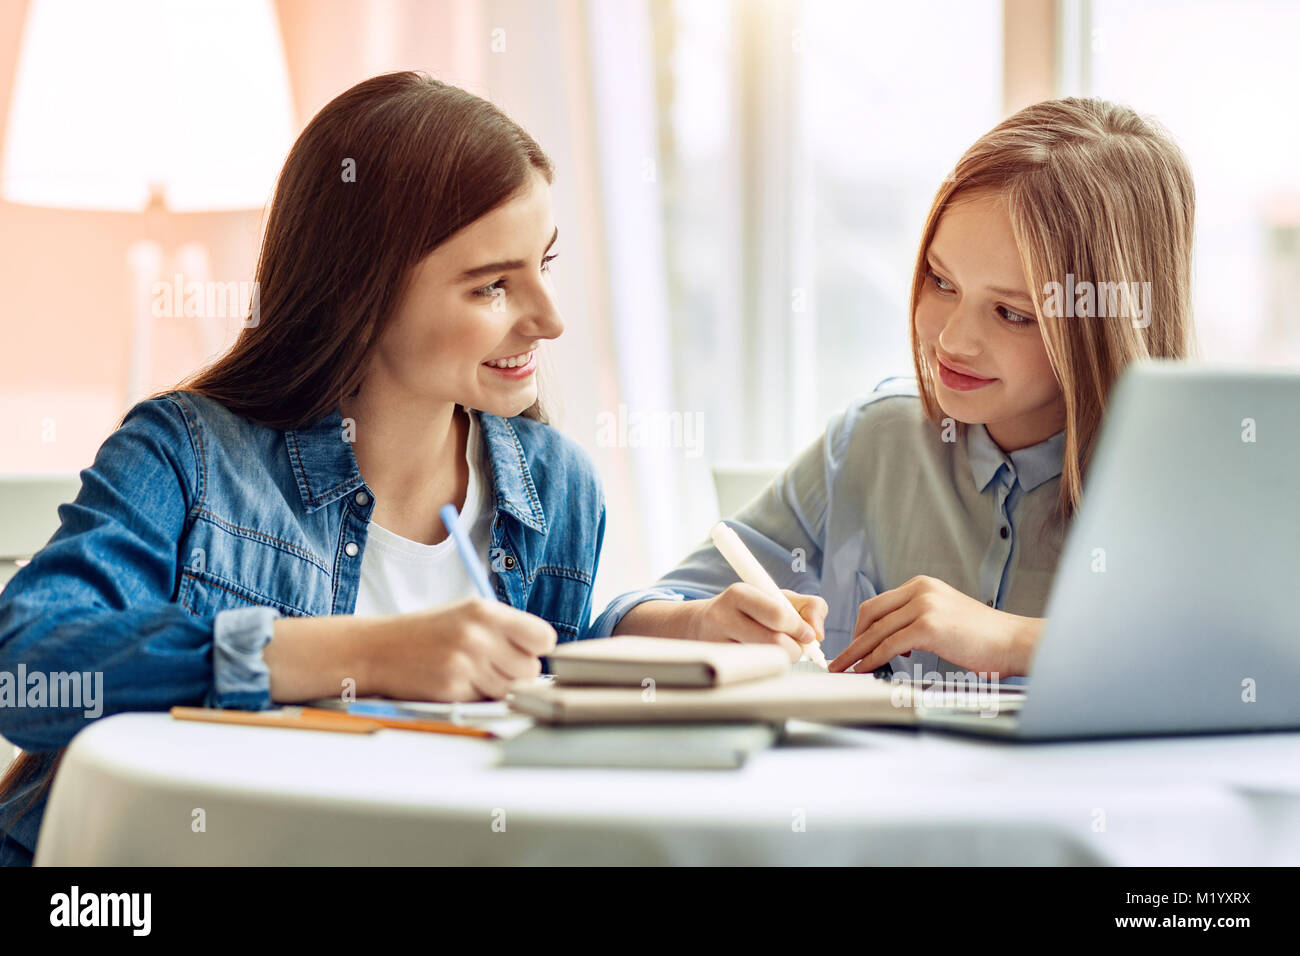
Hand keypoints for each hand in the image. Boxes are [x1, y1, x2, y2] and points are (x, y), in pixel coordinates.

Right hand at [368, 597, 556, 700]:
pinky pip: (485, 701)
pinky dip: (476, 696)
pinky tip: (457, 682)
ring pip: (512, 690)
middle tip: (492, 664)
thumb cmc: (430, 632)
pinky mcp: (453, 690)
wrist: (378, 650)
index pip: (544, 638)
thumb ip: (506, 628)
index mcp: (485, 611)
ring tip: (473, 672)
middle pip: (531, 669)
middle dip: (517, 671)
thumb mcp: (468, 614)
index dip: (536, 648)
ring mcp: (465, 664)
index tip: (523, 649)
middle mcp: (477, 636)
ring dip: (498, 687)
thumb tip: (544, 654)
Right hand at [685, 583, 828, 663]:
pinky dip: (765, 667)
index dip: (799, 628)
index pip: (778, 615)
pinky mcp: (717, 663)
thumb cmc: (750, 609)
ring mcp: (716, 643)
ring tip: (778, 651)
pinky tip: (760, 658)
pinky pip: (753, 672)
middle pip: (774, 642)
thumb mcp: (780, 597)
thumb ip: (810, 607)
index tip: (807, 634)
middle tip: (796, 647)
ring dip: (781, 660)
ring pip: (764, 660)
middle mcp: (723, 616)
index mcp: (741, 593)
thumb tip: (818, 635)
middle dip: (794, 648)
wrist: (703, 623)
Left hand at [828, 575, 1040, 677]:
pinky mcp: (929, 626)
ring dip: (856, 652)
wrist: (1014, 641)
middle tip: (843, 659)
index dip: (862, 627)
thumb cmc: (985, 636)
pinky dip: (873, 659)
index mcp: (923, 585)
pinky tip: (866, 670)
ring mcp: (924, 606)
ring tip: (845, 668)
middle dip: (853, 639)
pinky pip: (889, 645)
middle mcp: (921, 590)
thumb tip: (894, 642)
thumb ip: (919, 620)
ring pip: (877, 631)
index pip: (879, 603)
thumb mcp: (946, 616)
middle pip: (870, 613)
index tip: (854, 645)